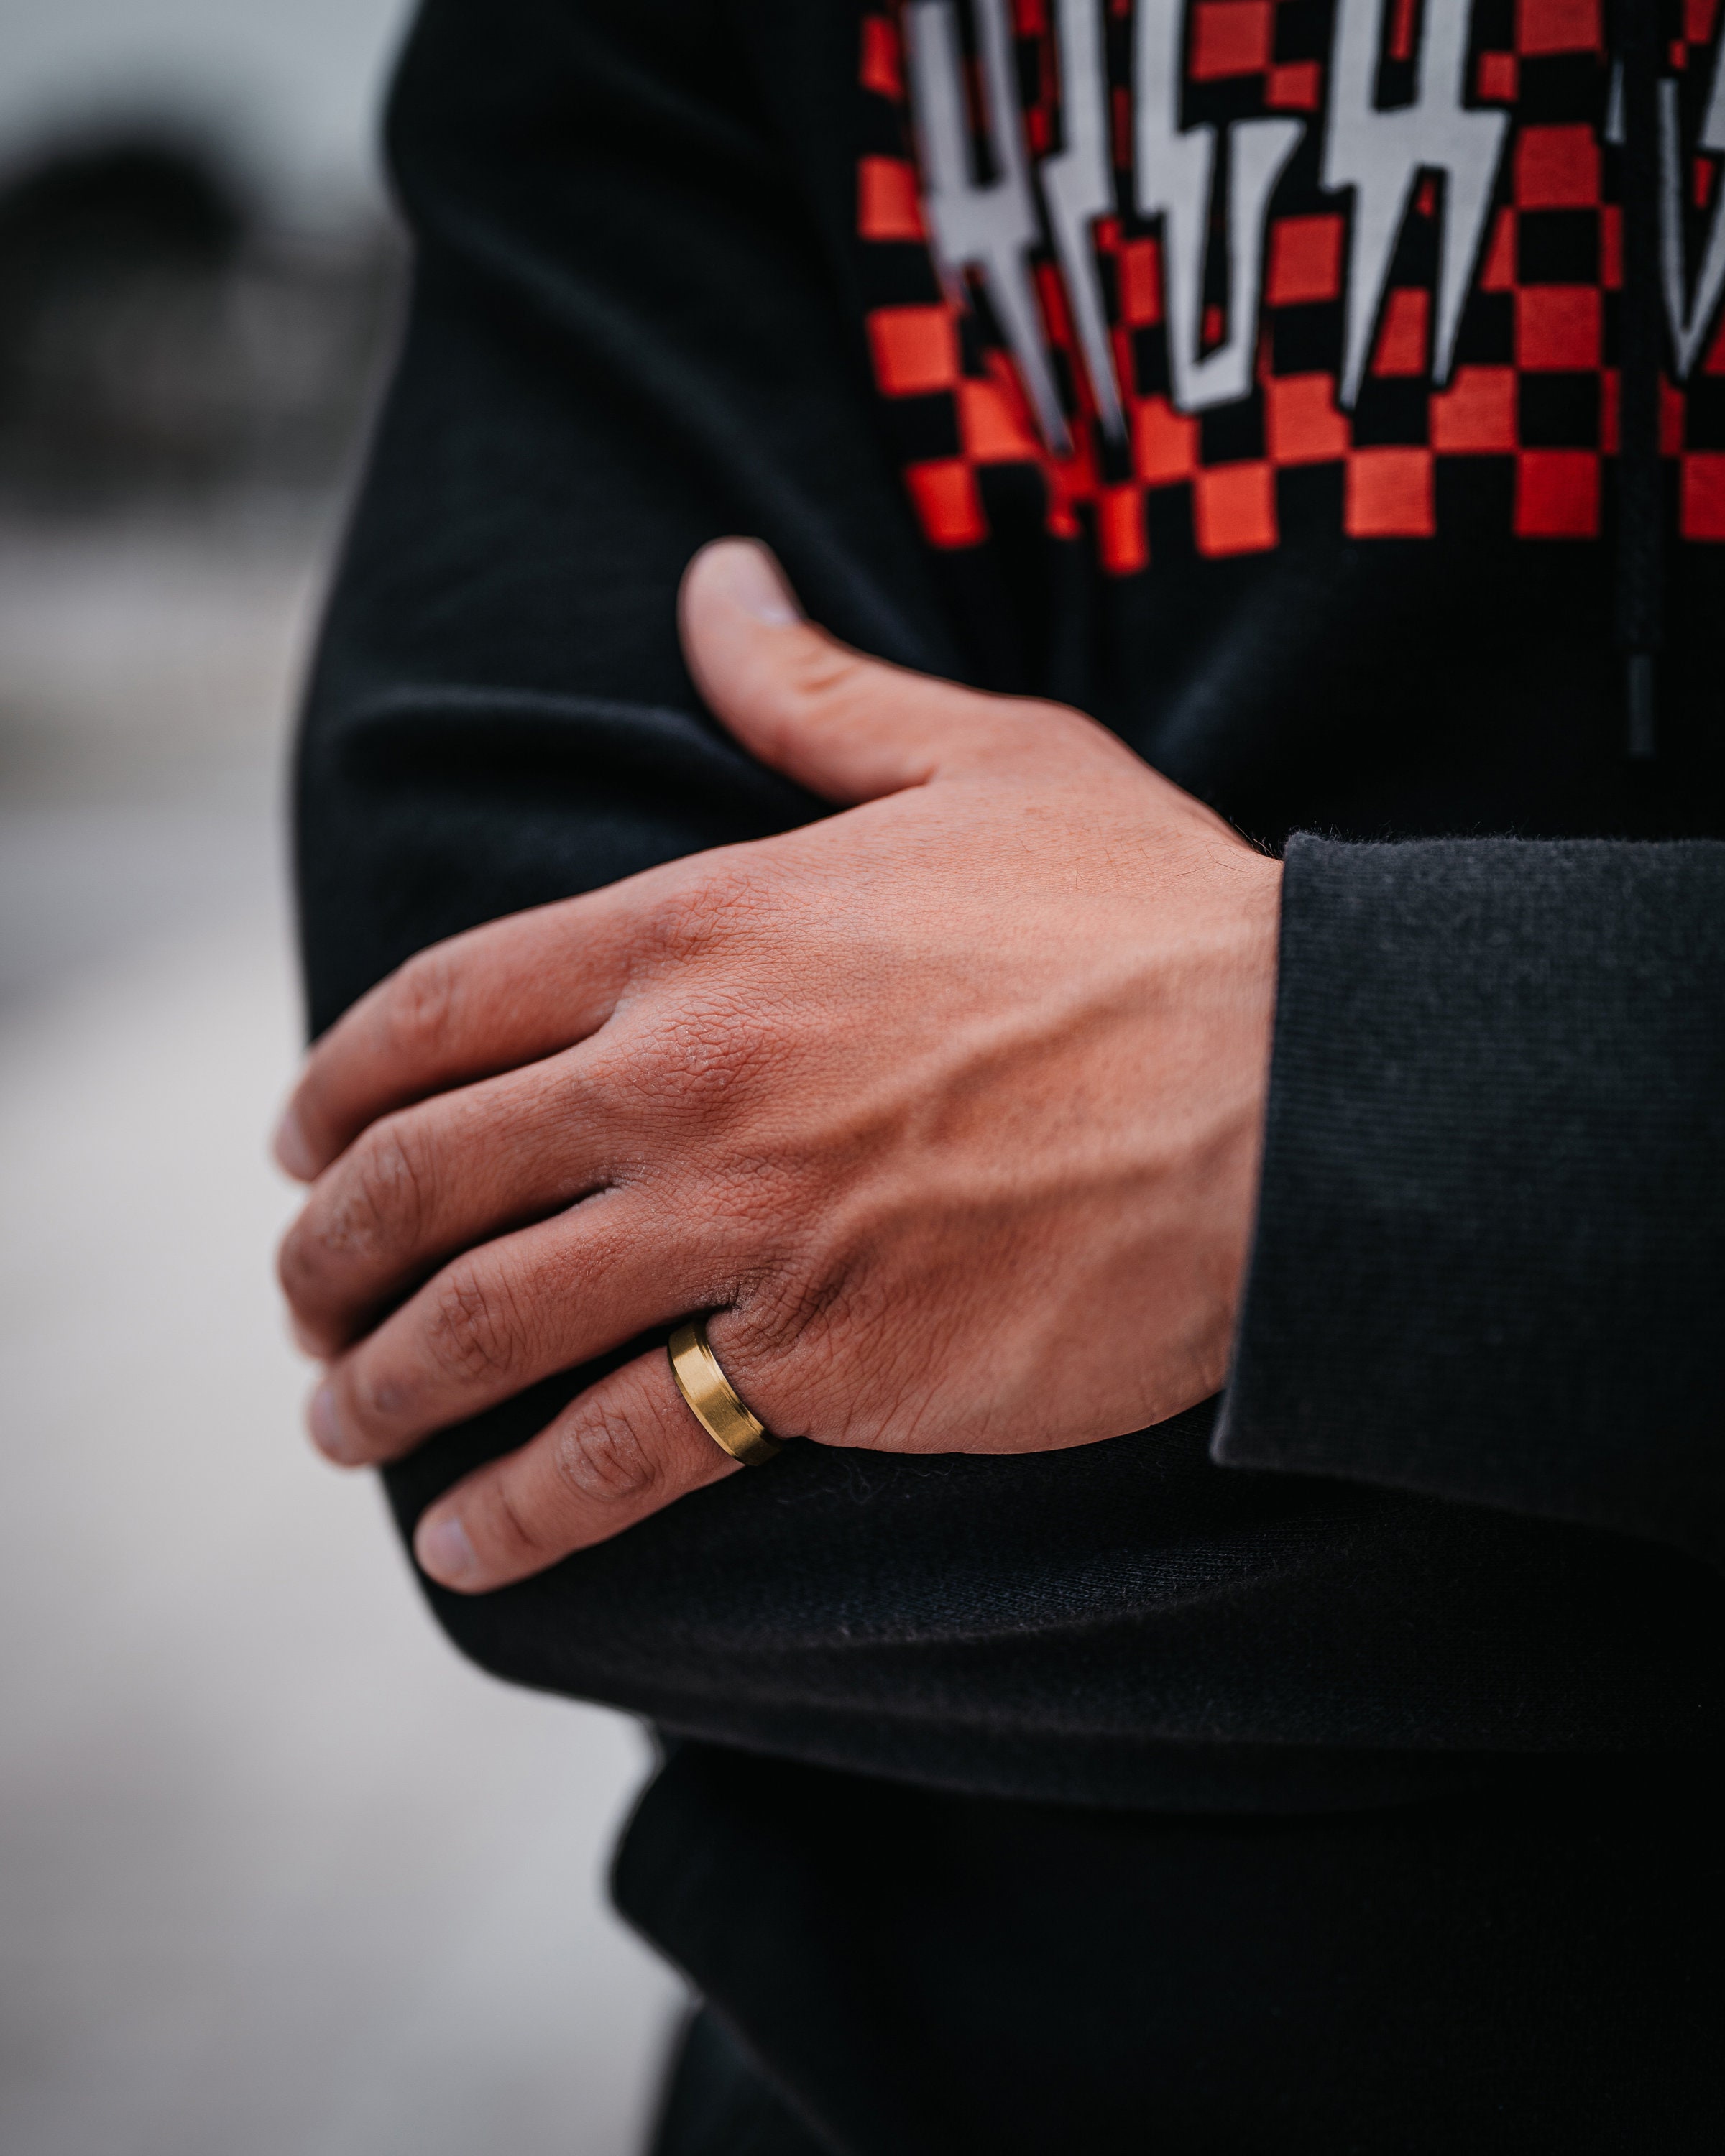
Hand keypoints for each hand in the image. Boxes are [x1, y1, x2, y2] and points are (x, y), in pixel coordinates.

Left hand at [274, 540, 1280, 1592]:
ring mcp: (743, 1225)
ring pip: (486, 1322)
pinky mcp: (824, 1359)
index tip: (298, 1141)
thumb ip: (811, 687)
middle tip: (302, 1297)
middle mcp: (684, 1077)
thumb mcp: (982, 756)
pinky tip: (461, 1547)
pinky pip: (622, 1450)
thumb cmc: (1146, 918)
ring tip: (339, 1421)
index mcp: (696, 924)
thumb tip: (713, 577)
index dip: (337, 1085)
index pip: (438, 1010)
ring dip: (382, 1385)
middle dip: (329, 1250)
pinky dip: (521, 1510)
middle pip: (425, 1177)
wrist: (1298, 1088)